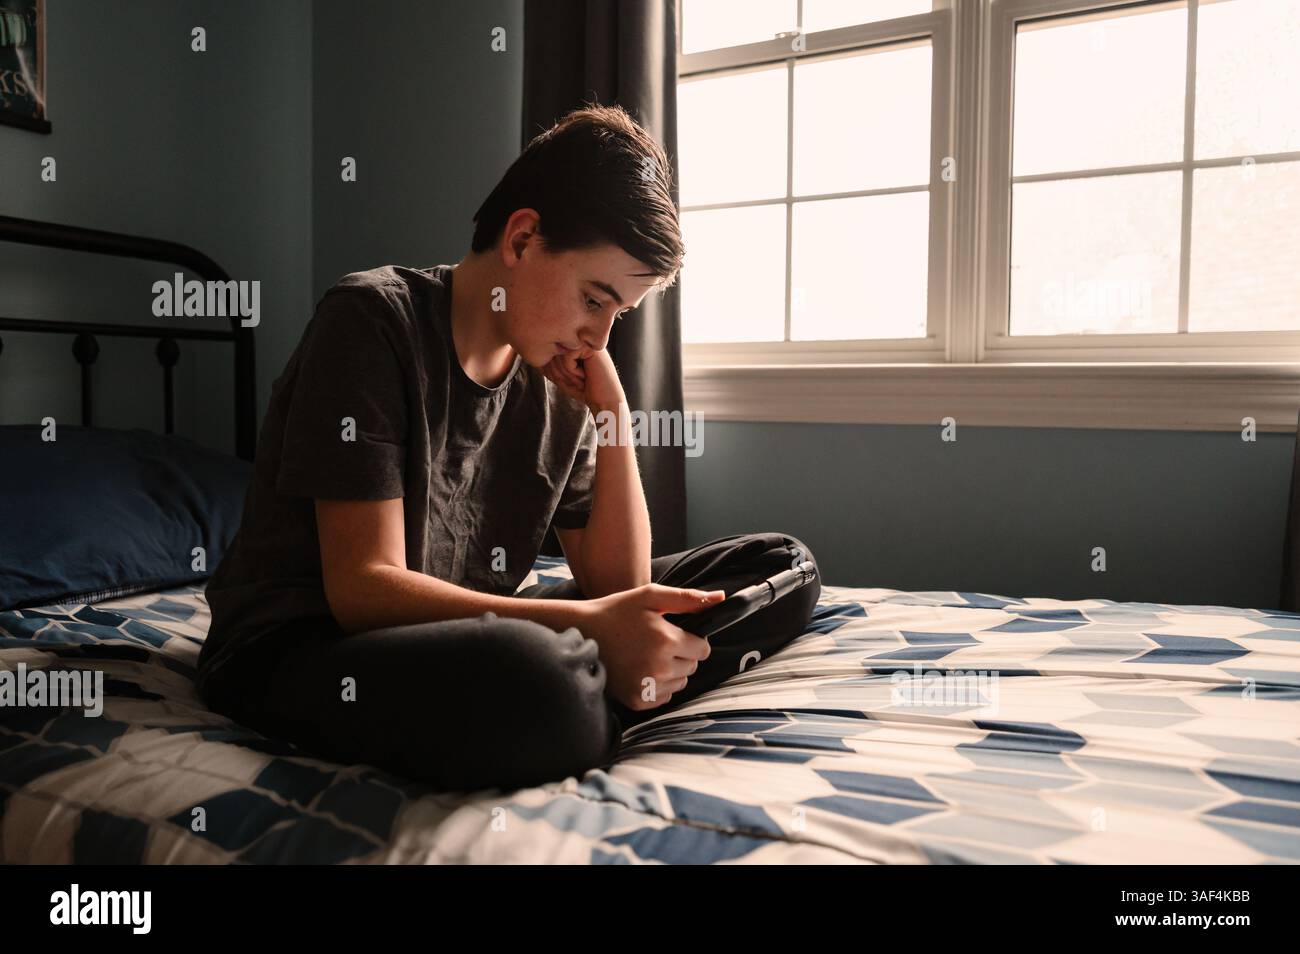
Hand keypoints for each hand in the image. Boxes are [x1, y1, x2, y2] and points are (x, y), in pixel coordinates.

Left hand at [541, 347, 625, 413]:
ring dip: (567, 373)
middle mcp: (579, 341)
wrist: (605, 402)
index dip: (554, 371)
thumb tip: (534, 354)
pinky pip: (566, 356)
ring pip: (558, 354)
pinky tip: (586, 375)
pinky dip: (572, 371)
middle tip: (577, 382)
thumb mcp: (561, 377)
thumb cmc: (585, 391)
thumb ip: (548, 365)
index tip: (570, 380)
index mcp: (573, 346)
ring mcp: (585, 342)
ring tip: (582, 379)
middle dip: (560, 373)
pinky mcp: (589, 346)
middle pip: (552, 352)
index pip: (549, 352)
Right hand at [577, 584, 725, 711]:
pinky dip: (658, 685)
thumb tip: (721, 598)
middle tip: (657, 643)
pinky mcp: (637, 700)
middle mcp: (659, 667)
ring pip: (680, 682)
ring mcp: (647, 686)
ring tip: (648, 655)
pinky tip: (640, 669)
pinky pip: (664, 696)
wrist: (582, 633)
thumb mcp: (651, 596)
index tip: (674, 633)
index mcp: (666, 640)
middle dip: (682, 655)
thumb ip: (687, 598)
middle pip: (692, 667)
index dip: (691, 640)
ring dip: (671, 671)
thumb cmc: (617, 611)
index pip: (703, 650)